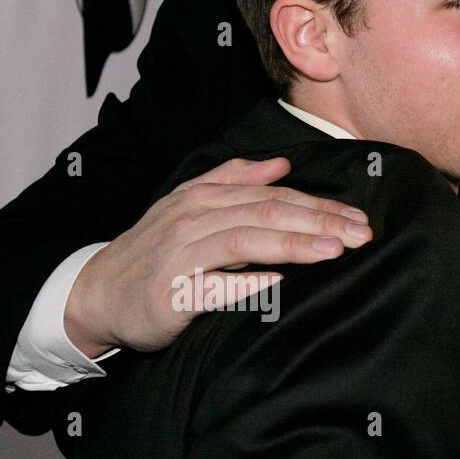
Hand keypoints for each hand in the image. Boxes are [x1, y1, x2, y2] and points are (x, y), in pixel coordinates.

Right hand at [64, 156, 371, 354]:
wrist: (98, 293)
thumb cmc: (152, 253)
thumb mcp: (186, 206)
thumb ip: (232, 181)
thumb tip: (281, 165)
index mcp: (203, 197)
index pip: (273, 196)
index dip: (319, 205)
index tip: (359, 219)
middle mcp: (192, 218)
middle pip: (266, 212)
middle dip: (319, 221)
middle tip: (361, 235)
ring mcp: (181, 254)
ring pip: (245, 240)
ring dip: (293, 243)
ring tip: (333, 251)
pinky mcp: (172, 293)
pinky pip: (214, 286)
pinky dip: (247, 282)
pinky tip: (279, 282)